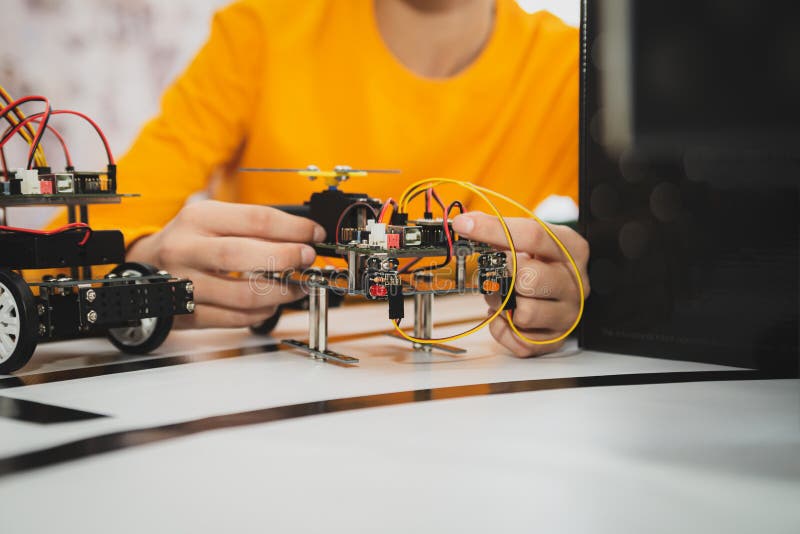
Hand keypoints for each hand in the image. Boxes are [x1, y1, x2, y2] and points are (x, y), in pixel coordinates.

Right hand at [128, 200, 324, 327]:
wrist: (143, 263)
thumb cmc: (189, 239)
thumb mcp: (213, 218)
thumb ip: (252, 226)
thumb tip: (302, 236)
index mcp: (198, 218)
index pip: (255, 220)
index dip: (293, 229)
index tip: (314, 234)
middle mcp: (187, 249)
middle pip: (244, 255)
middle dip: (286, 258)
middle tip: (307, 259)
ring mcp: (184, 284)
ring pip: (241, 294)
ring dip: (280, 293)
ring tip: (297, 287)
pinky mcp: (186, 313)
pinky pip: (232, 319)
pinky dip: (260, 314)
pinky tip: (272, 304)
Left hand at [452, 212, 589, 356]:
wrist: (564, 294)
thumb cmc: (544, 265)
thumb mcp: (531, 242)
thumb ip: (502, 232)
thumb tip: (466, 222)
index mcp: (572, 249)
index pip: (533, 235)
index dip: (493, 229)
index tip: (464, 225)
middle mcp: (576, 283)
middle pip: (529, 278)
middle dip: (502, 276)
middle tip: (495, 273)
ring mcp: (568, 314)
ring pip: (525, 313)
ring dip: (503, 306)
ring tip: (502, 297)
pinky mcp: (555, 340)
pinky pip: (519, 340)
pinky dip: (502, 328)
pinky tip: (505, 316)